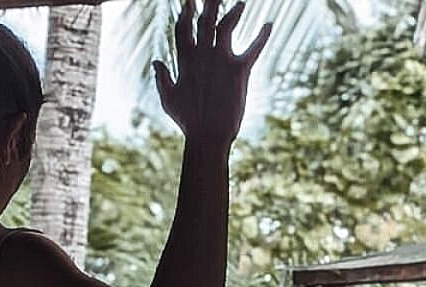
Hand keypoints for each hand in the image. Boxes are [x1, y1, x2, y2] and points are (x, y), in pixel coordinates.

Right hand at [154, 0, 271, 145]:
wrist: (208, 135)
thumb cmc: (188, 121)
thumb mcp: (169, 99)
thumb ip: (163, 78)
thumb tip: (156, 62)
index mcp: (185, 60)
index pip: (184, 28)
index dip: (186, 13)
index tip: (189, 2)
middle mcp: (203, 54)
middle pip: (205, 20)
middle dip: (208, 3)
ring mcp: (221, 60)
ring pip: (227, 26)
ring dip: (234, 12)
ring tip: (242, 3)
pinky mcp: (239, 69)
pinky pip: (253, 48)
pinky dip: (262, 36)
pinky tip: (270, 24)